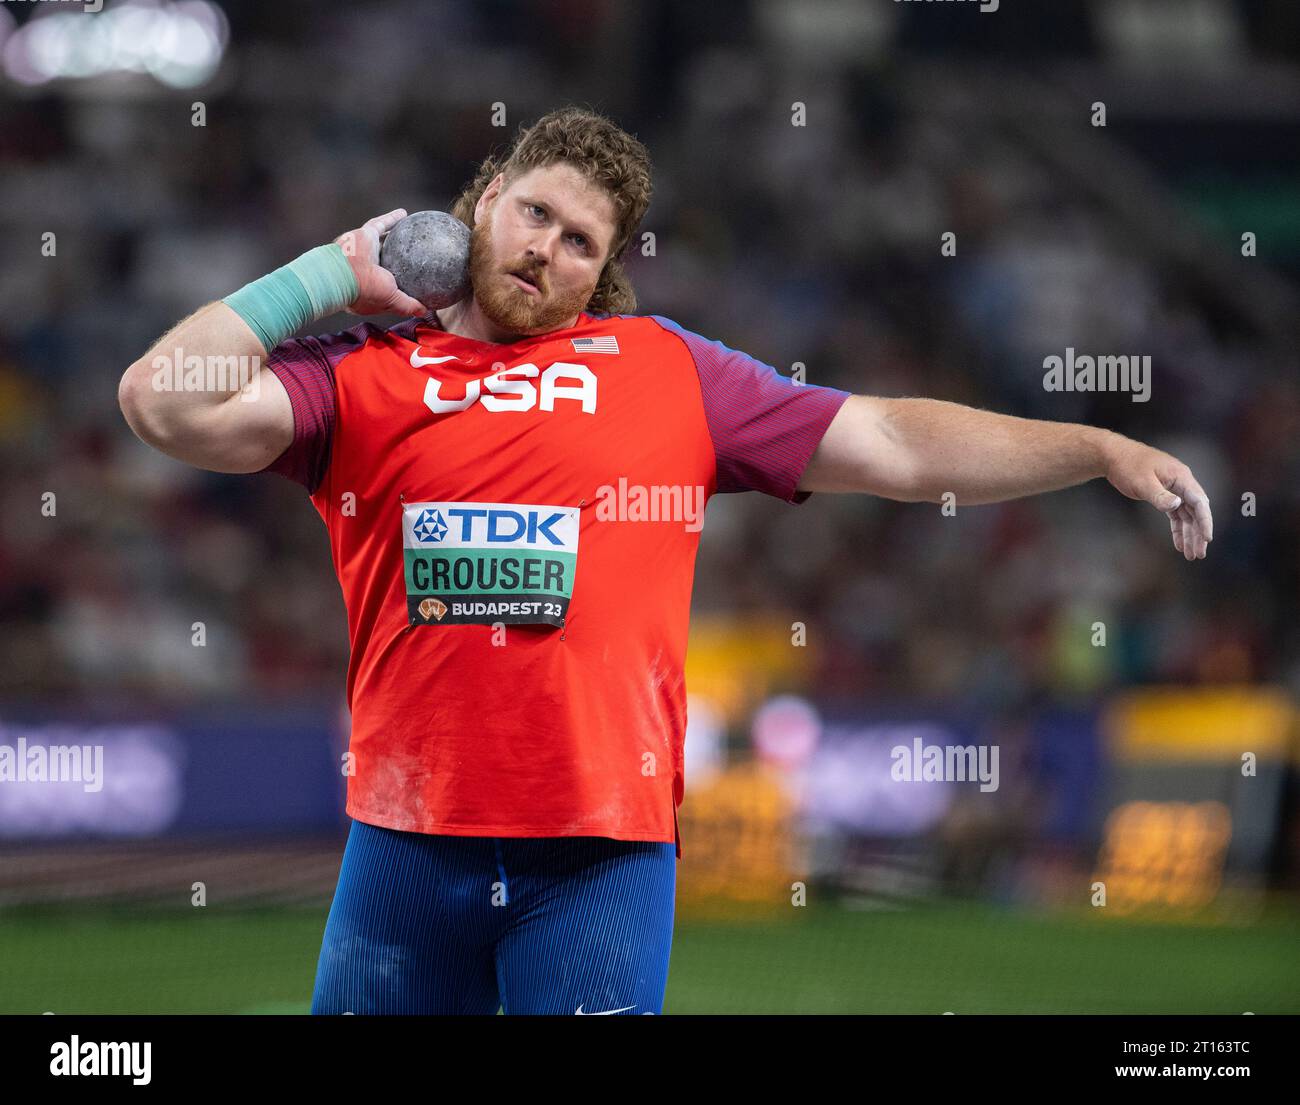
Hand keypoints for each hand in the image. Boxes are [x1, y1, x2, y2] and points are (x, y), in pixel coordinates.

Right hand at [334, 209, 427, 316]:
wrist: (345, 273)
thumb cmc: (366, 291)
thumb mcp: (392, 302)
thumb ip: (407, 305)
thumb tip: (425, 310)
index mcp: (370, 285)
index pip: (388, 284)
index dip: (399, 283)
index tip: (413, 281)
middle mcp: (367, 267)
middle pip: (386, 260)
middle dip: (396, 257)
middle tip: (412, 255)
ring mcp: (366, 250)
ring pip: (383, 240)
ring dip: (394, 234)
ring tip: (408, 230)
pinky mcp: (365, 235)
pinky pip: (380, 224)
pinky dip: (391, 218)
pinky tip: (404, 214)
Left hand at [1102, 434, 1212, 560]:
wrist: (1113, 456)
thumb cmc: (1128, 466)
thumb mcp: (1143, 482)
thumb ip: (1160, 495)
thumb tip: (1177, 505)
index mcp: (1181, 477)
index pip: (1199, 502)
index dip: (1205, 521)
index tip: (1207, 539)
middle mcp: (1182, 483)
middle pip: (1196, 512)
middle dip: (1198, 534)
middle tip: (1198, 555)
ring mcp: (1174, 489)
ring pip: (1187, 515)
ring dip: (1189, 534)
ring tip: (1190, 555)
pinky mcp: (1164, 494)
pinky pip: (1176, 515)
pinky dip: (1178, 529)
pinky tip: (1179, 544)